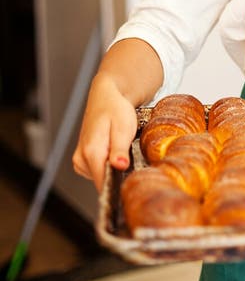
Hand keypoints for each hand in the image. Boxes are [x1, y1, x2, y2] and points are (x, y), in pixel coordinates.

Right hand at [72, 72, 138, 191]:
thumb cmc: (116, 109)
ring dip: (111, 166)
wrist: (106, 97)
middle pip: (102, 181)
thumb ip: (120, 150)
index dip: (118, 184)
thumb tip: (119, 167)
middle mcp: (81, 158)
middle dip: (116, 172)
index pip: (103, 183)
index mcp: (91, 152)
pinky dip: (105, 163)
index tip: (129, 178)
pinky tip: (110, 149)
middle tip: (125, 152)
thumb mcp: (123, 128)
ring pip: (100, 176)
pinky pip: (96, 171)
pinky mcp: (81, 159)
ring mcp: (79, 159)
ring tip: (117, 146)